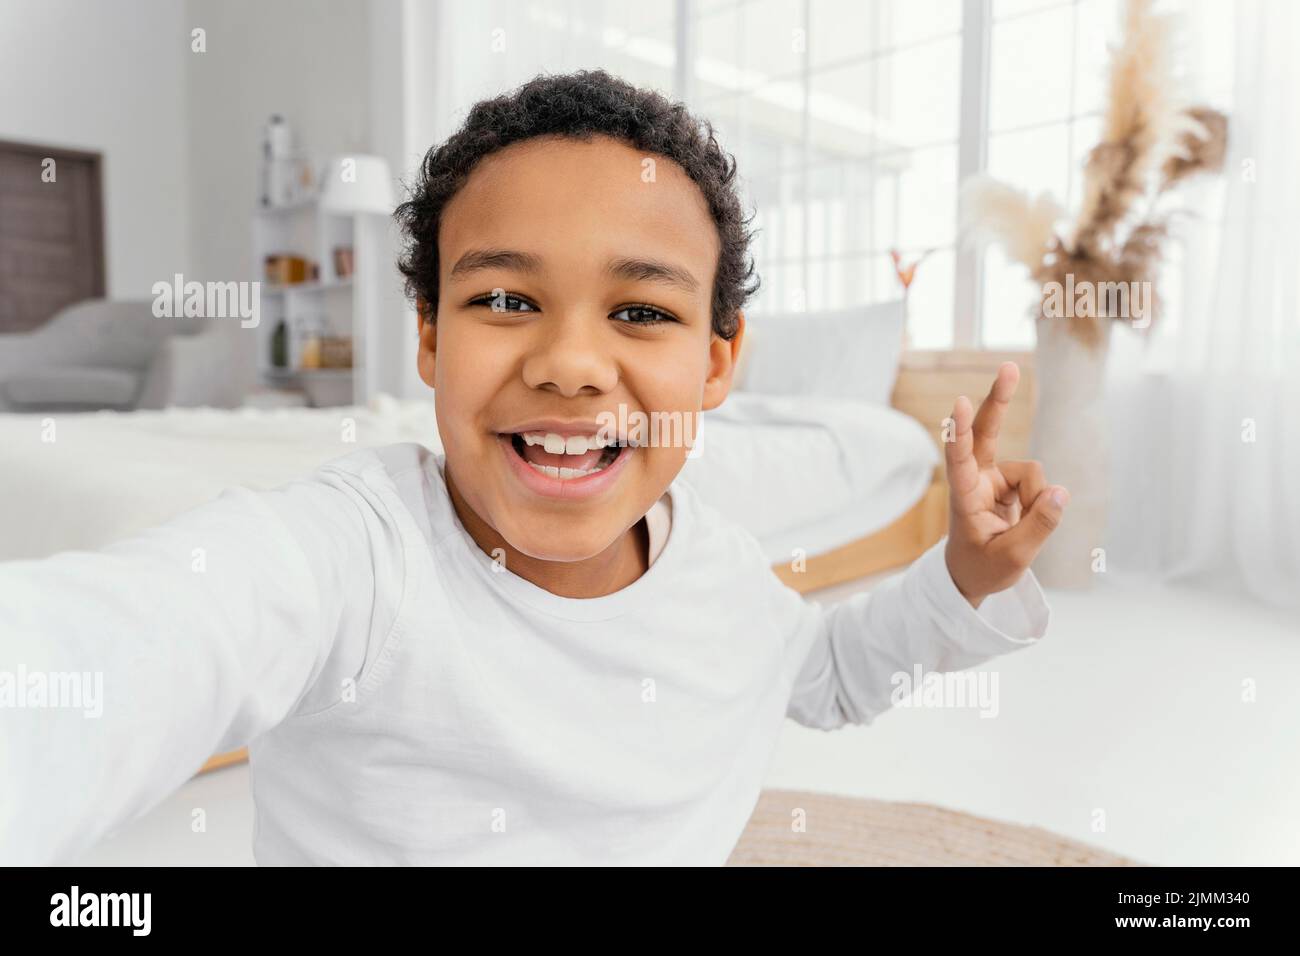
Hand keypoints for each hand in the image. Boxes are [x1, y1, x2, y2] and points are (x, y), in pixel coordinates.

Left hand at [943, 362, 1067, 606]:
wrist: (973, 574)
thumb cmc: (983, 568)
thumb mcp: (1014, 557)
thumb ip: (1039, 525)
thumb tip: (1062, 492)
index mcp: (963, 498)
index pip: (959, 460)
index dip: (960, 433)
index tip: (957, 405)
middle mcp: (975, 480)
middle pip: (987, 433)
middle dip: (999, 400)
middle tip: (1009, 366)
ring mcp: (992, 478)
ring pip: (1032, 472)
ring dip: (1037, 500)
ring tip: (1023, 529)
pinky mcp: (1007, 481)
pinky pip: (1039, 483)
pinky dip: (1041, 502)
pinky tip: (1027, 519)